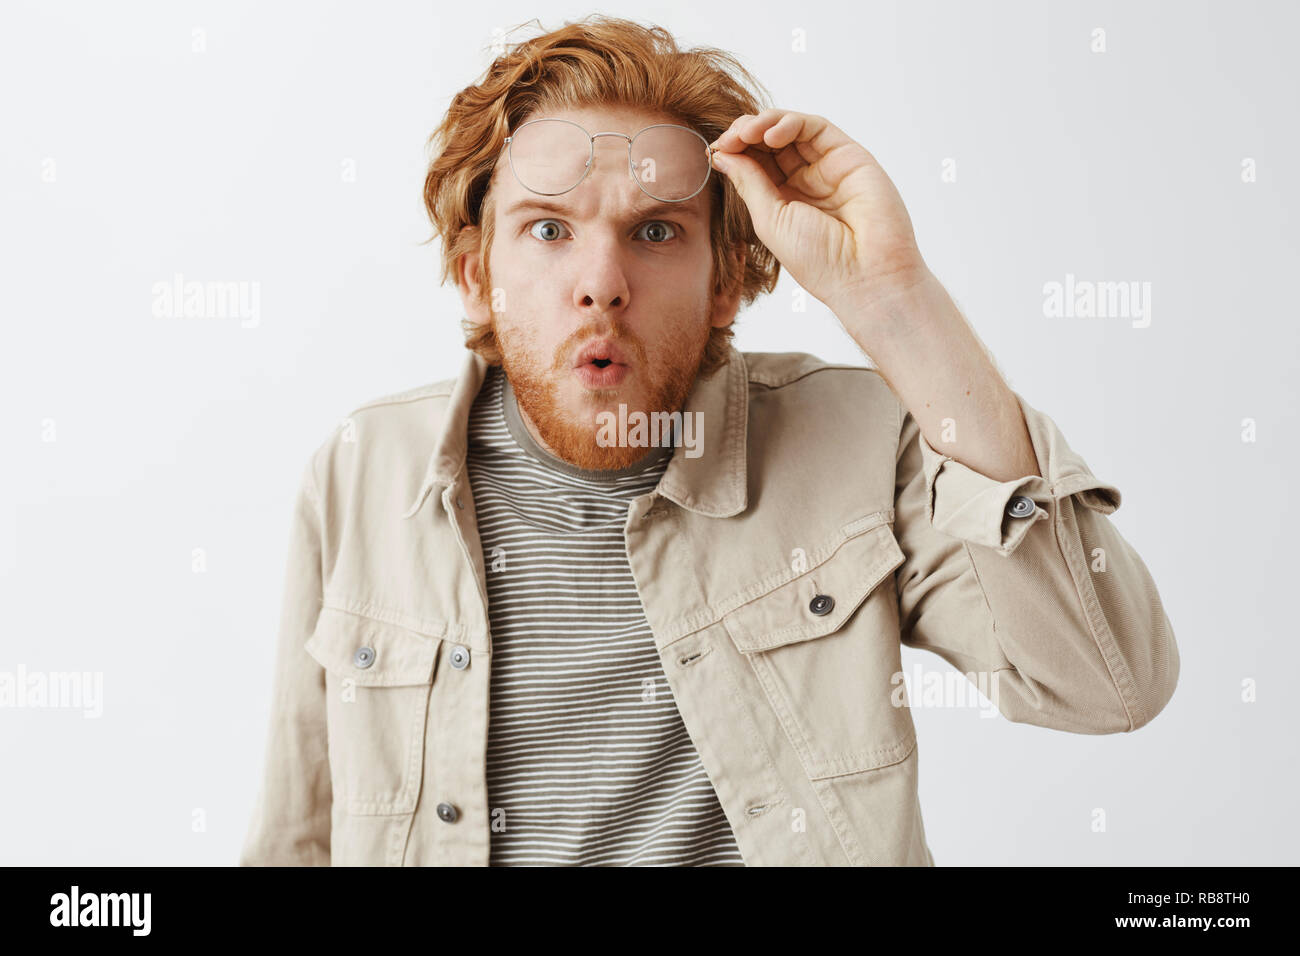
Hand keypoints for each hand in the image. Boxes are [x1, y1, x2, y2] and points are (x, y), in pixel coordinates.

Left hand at [709, 108, 928, 313]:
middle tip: (726, 140)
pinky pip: (815, 128)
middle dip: (744, 135)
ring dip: (763, 124)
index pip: (754, 164)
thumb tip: (722, 155)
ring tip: (744, 133)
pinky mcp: (848, 154)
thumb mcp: (770, 220)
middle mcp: (805, 181)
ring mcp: (826, 166)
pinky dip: (790, 123)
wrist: (865, 274)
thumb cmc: (819, 260)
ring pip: (790, 130)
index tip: (714, 151)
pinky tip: (770, 134)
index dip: (734, 153)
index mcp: (783, 200)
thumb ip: (749, 184)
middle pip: (769, 143)